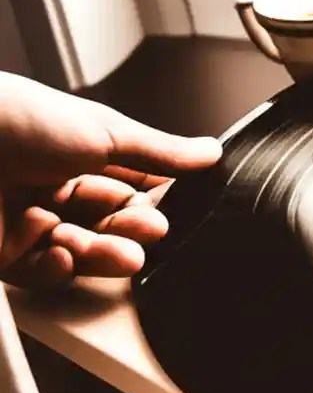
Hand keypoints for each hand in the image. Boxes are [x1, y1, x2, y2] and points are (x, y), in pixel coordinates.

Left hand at [0, 73, 221, 287]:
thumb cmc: (19, 119)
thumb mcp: (104, 131)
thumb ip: (159, 152)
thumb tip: (210, 152)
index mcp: (79, 154)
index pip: (131, 187)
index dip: (155, 202)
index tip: (178, 212)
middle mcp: (53, 188)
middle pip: (110, 223)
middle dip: (133, 231)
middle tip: (152, 232)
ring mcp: (27, 222)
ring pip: (82, 251)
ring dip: (105, 255)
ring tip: (126, 255)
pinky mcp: (2, 254)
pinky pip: (42, 274)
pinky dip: (59, 270)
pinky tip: (66, 254)